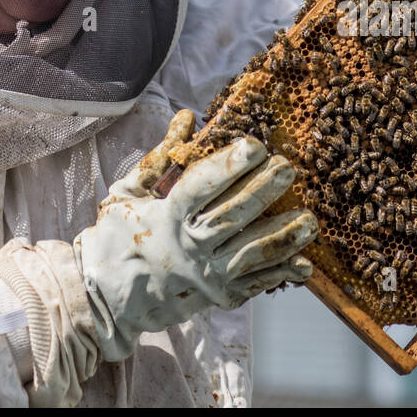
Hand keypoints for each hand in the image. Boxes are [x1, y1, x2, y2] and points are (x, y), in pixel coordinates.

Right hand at [74, 109, 317, 360]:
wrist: (107, 298)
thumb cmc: (118, 238)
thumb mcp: (128, 194)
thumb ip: (160, 157)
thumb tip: (187, 118)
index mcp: (165, 218)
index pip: (200, 188)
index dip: (228, 166)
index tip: (254, 146)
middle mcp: (188, 248)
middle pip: (232, 218)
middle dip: (262, 191)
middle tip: (287, 169)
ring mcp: (206, 276)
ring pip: (251, 254)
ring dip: (283, 236)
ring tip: (310, 219)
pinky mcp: (219, 296)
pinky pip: (255, 284)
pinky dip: (281, 274)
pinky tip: (303, 264)